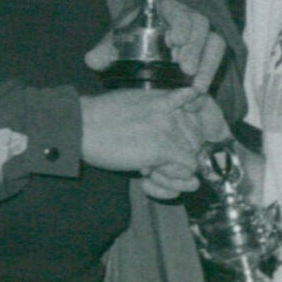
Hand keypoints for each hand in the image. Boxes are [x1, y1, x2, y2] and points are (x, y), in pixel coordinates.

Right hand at [81, 85, 223, 197]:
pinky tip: (144, 178)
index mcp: (169, 98)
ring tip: (146, 173)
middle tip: (149, 166)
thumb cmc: (99, 118)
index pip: (200, 118)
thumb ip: (155, 123)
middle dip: (177, 161)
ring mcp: (172, 129)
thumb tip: (168, 143)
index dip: (189, 139)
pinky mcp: (164, 148)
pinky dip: (169, 182)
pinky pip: (187, 172)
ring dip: (171, 175)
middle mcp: (177, 111)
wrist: (81, 124)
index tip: (170, 150)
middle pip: (198, 144)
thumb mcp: (135, 106)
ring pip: (194, 161)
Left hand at [85, 0, 229, 89]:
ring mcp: (199, 38)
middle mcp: (186, 19)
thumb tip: (94, 59)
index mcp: (163, 10)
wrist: (137, 56)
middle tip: (187, 70)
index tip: (174, 40)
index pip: (176, 6)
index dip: (180, 21)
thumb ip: (104, 51)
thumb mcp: (114, 44)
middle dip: (196, 48)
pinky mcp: (205, 57)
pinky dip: (208, 80)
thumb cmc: (127, 43)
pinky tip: (196, 97)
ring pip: (214, 43)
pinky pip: (214, 64)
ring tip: (197, 88)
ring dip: (208, 66)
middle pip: (201, 25)